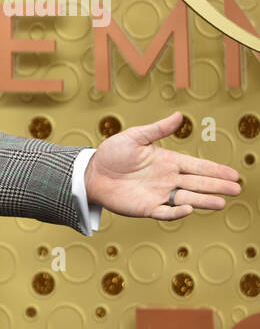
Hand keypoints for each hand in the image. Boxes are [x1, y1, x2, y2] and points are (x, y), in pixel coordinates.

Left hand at [85, 111, 241, 219]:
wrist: (91, 173)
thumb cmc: (112, 154)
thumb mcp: (135, 137)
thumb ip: (157, 130)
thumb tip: (179, 116)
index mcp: (168, 161)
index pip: (197, 166)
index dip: (215, 170)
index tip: (233, 174)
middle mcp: (167, 179)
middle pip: (197, 183)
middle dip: (217, 186)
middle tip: (236, 189)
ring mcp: (158, 194)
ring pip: (187, 198)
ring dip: (204, 201)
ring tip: (222, 203)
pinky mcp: (146, 207)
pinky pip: (165, 212)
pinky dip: (176, 212)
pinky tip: (188, 208)